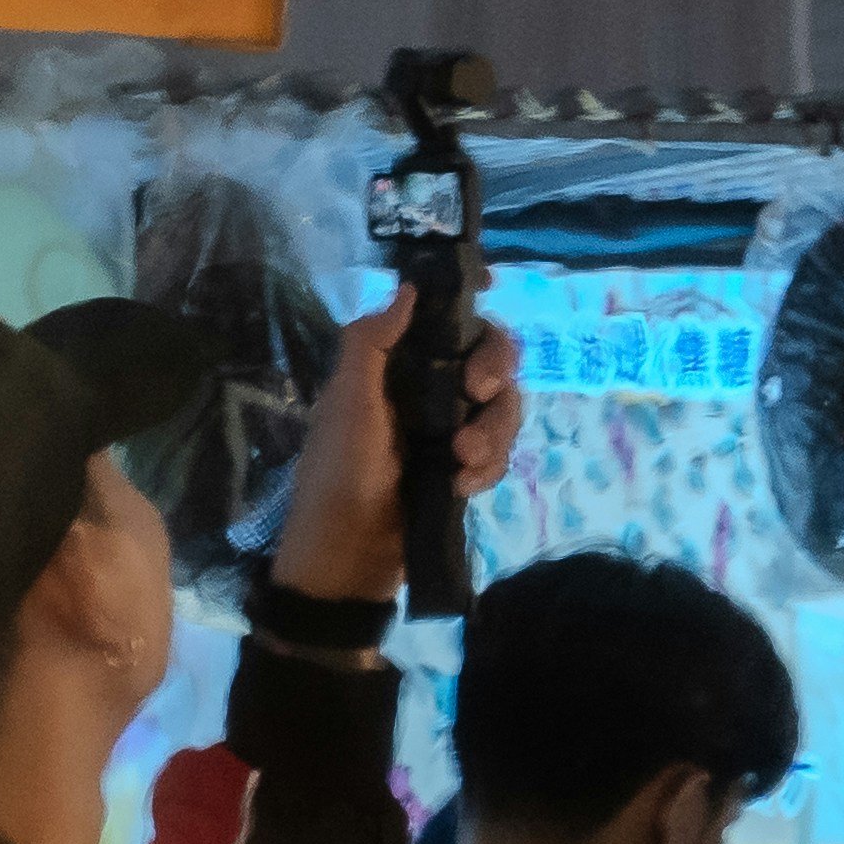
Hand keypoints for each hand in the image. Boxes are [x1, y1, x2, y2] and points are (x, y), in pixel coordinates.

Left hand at [269, 292, 528, 608]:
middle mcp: (427, 390)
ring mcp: (448, 430)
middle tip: (478, 392)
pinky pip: (498, 453)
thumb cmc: (341, 470)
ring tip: (463, 460)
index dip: (473, 308)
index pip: (448, 321)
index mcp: (397, 364)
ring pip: (502, 408)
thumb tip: (409, 289)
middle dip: (494, 372)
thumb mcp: (348, 400)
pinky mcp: (462, 469)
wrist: (349, 554)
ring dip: (493, 431)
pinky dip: (487, 468)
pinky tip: (462, 487)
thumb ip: (371, 342)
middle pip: (490, 358)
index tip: (489, 300)